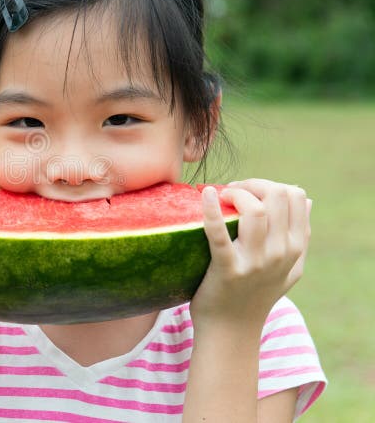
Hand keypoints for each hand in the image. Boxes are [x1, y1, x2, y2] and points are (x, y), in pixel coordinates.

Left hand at [191, 179, 311, 328]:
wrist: (231, 329)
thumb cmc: (256, 293)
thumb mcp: (289, 268)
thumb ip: (300, 235)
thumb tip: (307, 200)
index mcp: (295, 248)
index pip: (295, 196)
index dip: (269, 185)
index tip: (248, 191)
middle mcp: (281, 254)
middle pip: (278, 196)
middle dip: (253, 184)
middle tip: (232, 191)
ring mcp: (255, 262)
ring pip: (256, 209)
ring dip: (235, 193)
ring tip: (220, 196)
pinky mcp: (227, 269)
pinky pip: (219, 233)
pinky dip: (211, 209)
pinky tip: (205, 194)